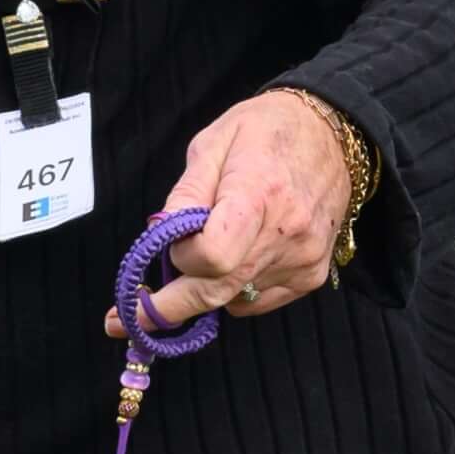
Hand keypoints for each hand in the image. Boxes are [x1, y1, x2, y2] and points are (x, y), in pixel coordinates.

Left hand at [106, 90, 351, 339]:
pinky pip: (255, 302)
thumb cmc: (266, 131)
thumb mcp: (213, 145)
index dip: (181, 257)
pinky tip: (236, 257)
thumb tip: (160, 236)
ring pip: (230, 300)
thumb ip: (185, 194)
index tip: (168, 244)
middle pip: (214, 292)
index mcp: (258, 196)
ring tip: (208, 249)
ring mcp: (302, 260)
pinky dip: (233, 290)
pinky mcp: (311, 275)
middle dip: (164, 310)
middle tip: (120, 322)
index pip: (211, 257)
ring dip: (203, 287)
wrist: (334, 132)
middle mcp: (285, 235)